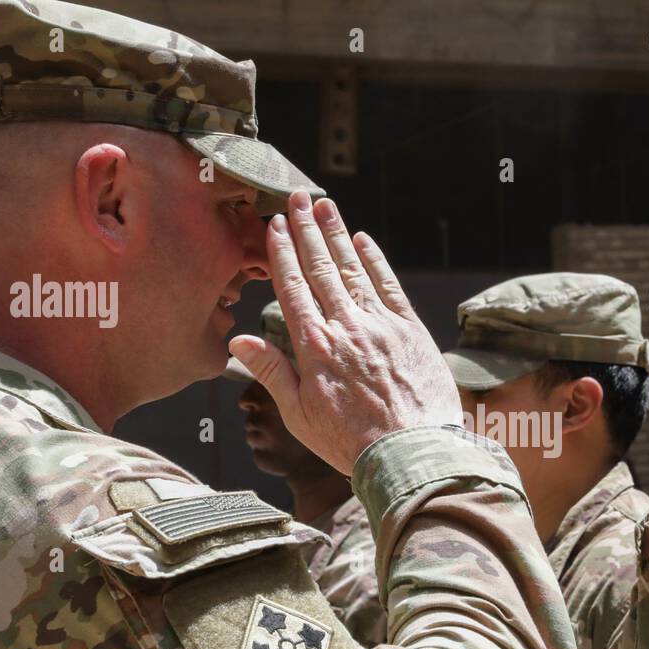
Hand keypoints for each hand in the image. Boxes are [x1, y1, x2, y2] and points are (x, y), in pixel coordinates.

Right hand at [230, 191, 462, 473]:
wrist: (410, 451)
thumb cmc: (351, 441)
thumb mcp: (299, 414)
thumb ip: (271, 370)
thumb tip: (238, 339)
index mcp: (314, 346)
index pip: (293, 287)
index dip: (283, 253)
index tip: (275, 225)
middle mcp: (346, 326)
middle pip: (321, 269)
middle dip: (307, 230)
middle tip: (297, 197)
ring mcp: (380, 324)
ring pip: (353, 269)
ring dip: (337, 234)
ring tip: (325, 206)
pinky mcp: (409, 329)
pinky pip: (388, 285)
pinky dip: (375, 260)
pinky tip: (363, 240)